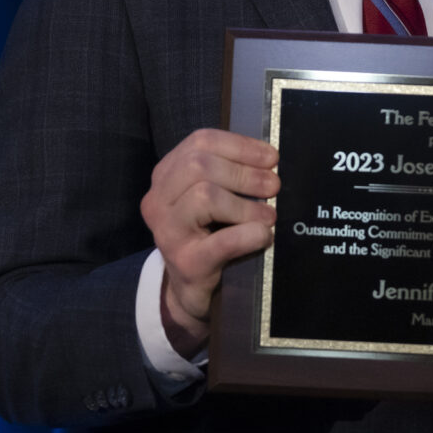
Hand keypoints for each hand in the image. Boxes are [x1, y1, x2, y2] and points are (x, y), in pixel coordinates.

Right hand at [141, 129, 279, 357]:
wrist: (188, 289)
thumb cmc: (206, 236)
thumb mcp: (211, 199)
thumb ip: (229, 175)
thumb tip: (271, 160)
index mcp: (165, 176)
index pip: (199, 143)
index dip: (239, 145)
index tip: (271, 157)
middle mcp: (158, 200)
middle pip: (198, 165)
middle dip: (243, 172)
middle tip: (274, 185)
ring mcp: (167, 232)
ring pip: (204, 196)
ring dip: (246, 204)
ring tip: (269, 215)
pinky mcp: (185, 262)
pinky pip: (220, 241)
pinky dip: (247, 234)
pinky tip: (264, 236)